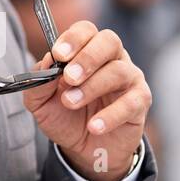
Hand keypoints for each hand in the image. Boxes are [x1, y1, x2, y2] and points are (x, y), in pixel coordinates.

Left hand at [22, 21, 149, 180]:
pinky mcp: (140, 102)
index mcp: (87, 51)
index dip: (73, 38)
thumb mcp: (41, 102)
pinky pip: (131, 102)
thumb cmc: (65, 117)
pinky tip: (94, 126)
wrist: (82, 150)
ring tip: (71, 103)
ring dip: (92, 87)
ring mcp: (129, 78)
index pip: (86, 30)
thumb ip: (39, 81)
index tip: (58, 55)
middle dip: (87, 58)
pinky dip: (111, 114)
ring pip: (118, 71)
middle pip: (109, 41)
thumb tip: (47, 61)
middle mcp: (112, 59)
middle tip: (69, 78)